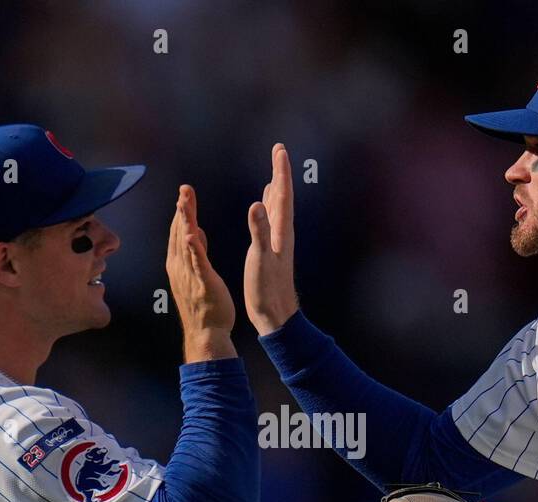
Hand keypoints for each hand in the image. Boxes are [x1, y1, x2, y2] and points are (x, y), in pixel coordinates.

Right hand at [167, 184, 236, 361]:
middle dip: (181, 209)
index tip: (184, 193)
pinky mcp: (202, 283)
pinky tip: (191, 234)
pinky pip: (197, 263)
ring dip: (185, 221)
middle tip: (184, 188)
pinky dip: (194, 248)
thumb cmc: (204, 307)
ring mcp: (189, 275)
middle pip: (179, 232)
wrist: (206, 334)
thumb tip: (194, 232)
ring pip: (185, 243)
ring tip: (184, 202)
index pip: (178, 232)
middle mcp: (180, 267)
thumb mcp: (198, 273)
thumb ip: (196, 252)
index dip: (181, 211)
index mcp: (179, 264)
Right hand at [244, 143, 298, 334]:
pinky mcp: (271, 248)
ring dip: (275, 187)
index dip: (281, 171)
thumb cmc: (267, 290)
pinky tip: (263, 203)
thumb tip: (256, 204)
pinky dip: (267, 205)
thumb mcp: (261, 259)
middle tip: (278, 150)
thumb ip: (259, 231)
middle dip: (280, 172)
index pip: (282, 195)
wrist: (275, 315)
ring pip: (277, 207)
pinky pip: (270, 219)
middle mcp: (281, 233)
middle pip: (282, 196)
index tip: (279, 150)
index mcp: (280, 232)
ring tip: (273, 172)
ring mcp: (277, 240)